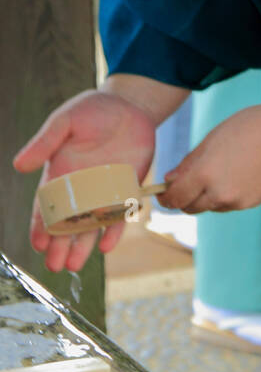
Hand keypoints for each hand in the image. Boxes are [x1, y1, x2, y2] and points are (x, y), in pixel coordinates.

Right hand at [13, 90, 156, 274]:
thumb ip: (45, 142)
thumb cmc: (92, 110)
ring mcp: (104, 191)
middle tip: (55, 265)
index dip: (41, 226)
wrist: (130, 106)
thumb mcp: (64, 121)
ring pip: (91, 225)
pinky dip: (114, 230)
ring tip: (75, 265)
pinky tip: (107, 245)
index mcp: (60, 174)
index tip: (38, 244)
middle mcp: (80, 188)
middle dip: (60, 245)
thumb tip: (19, 165)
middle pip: (67, 223)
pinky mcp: (127, 189)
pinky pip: (120, 214)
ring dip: (83, 245)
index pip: (47, 206)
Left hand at [161, 96, 260, 213]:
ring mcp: (239, 201)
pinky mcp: (255, 202)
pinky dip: (228, 194)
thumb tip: (171, 180)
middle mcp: (220, 193)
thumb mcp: (214, 137)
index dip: (165, 198)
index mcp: (205, 173)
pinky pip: (232, 203)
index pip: (175, 199)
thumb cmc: (253, 126)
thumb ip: (190, 162)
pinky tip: (238, 173)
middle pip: (191, 208)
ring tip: (220, 171)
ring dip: (208, 196)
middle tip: (185, 183)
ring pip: (213, 206)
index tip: (163, 193)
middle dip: (185, 198)